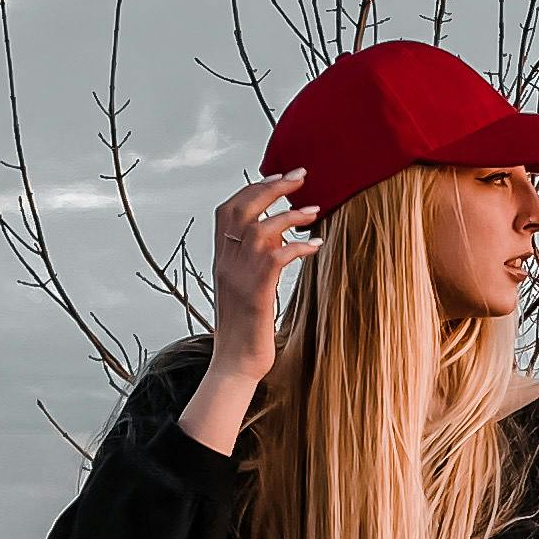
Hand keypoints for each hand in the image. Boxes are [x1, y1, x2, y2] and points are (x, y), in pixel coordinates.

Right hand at [180, 169, 320, 453]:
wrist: (235, 364)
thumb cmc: (247, 328)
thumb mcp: (246, 287)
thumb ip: (254, 260)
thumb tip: (278, 236)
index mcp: (222, 259)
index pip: (227, 209)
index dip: (252, 188)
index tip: (277, 175)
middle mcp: (226, 262)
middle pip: (243, 209)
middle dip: (272, 186)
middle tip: (300, 174)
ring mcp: (239, 277)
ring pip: (260, 228)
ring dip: (290, 214)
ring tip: (315, 210)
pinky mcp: (257, 293)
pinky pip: (278, 257)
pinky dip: (299, 247)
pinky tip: (316, 246)